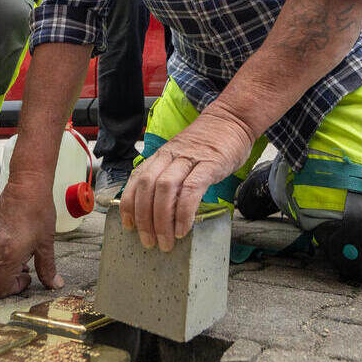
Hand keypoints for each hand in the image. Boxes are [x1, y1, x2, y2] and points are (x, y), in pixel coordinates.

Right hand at [0, 174, 64, 297]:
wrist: (26, 187)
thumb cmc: (38, 212)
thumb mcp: (46, 243)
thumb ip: (48, 268)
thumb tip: (55, 284)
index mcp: (8, 257)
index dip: (13, 290)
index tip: (28, 277)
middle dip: (1, 286)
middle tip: (20, 273)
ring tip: (13, 263)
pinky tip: (5, 253)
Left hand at [119, 106, 252, 251]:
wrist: (233, 119)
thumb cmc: (210, 143)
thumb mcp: (183, 156)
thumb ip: (171, 175)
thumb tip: (161, 208)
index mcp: (161, 155)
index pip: (136, 180)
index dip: (128, 204)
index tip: (128, 226)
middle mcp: (170, 156)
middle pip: (147, 187)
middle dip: (144, 218)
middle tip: (149, 241)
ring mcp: (190, 159)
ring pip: (165, 189)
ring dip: (161, 219)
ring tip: (166, 240)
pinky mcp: (210, 164)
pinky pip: (191, 190)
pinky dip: (184, 212)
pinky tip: (183, 228)